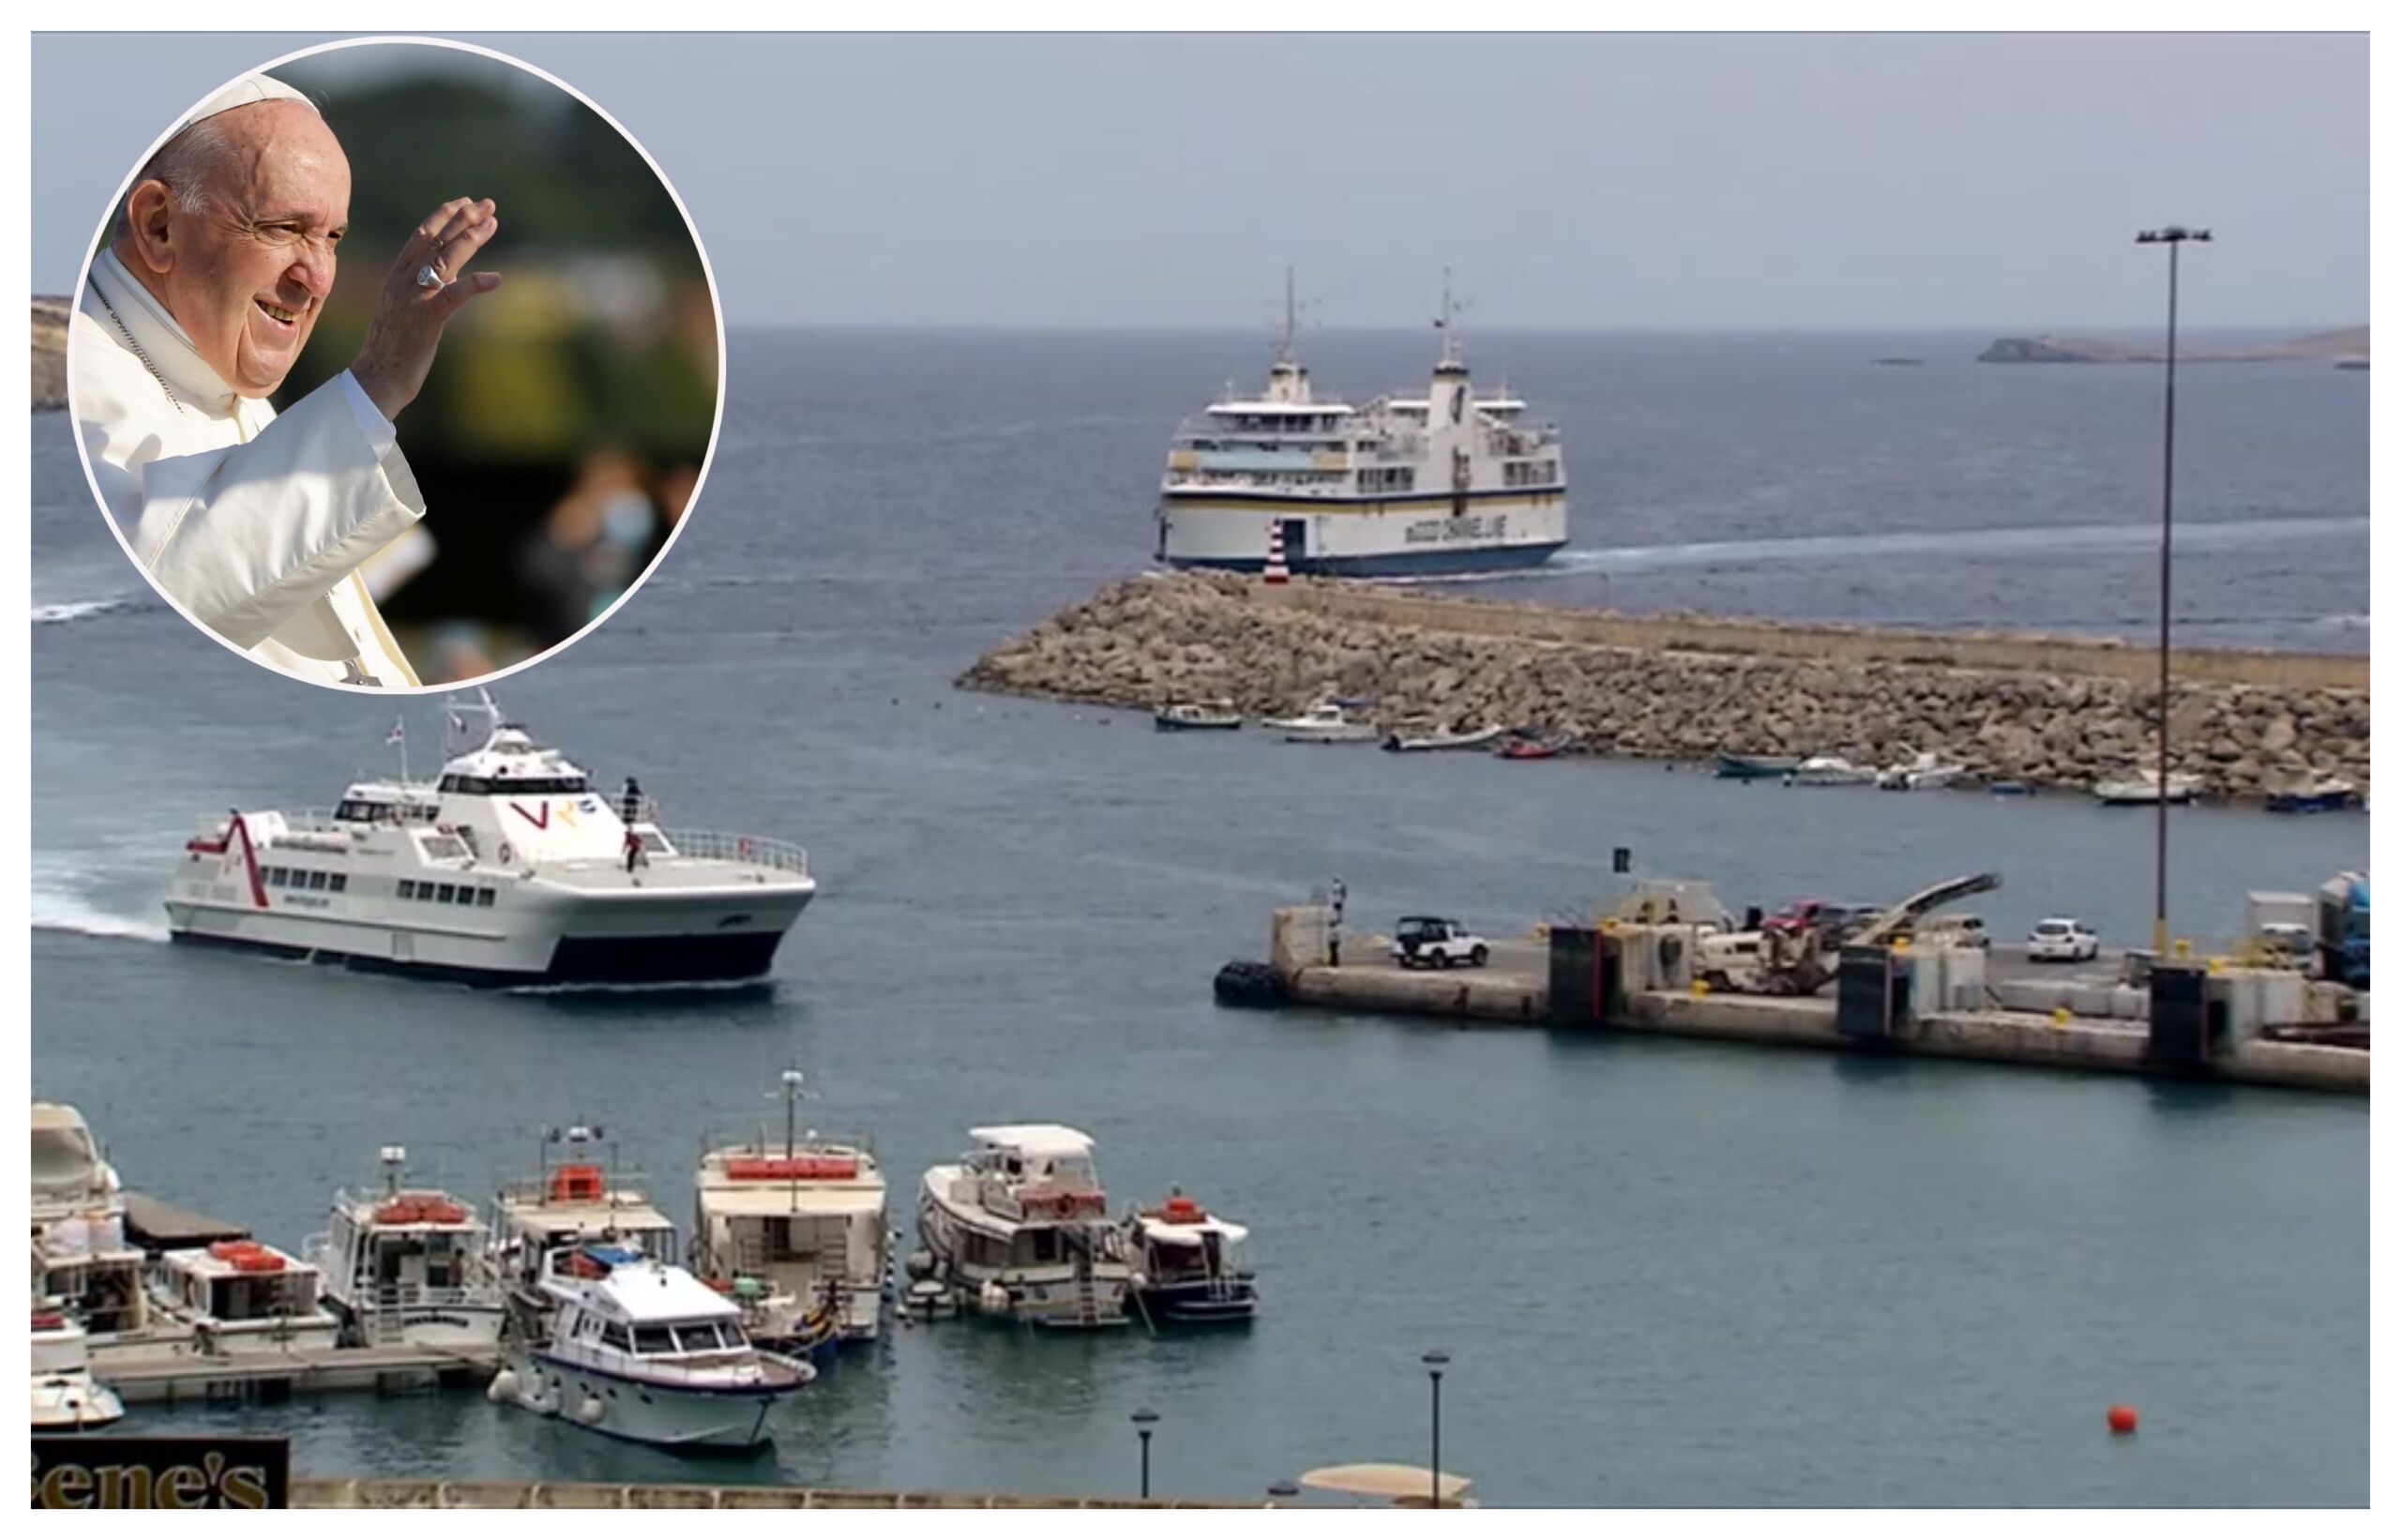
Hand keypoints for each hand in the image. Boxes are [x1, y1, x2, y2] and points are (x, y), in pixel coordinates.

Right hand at [350, 197, 500, 420]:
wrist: (376, 377)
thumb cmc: (393, 349)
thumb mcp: (405, 310)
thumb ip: (421, 289)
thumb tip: (444, 277)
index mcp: (396, 277)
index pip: (420, 237)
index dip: (443, 217)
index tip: (463, 202)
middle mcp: (402, 281)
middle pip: (436, 240)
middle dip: (463, 218)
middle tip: (487, 203)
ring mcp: (413, 298)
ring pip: (445, 259)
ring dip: (471, 238)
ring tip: (493, 222)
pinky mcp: (426, 319)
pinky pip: (453, 295)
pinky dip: (476, 285)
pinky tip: (496, 278)